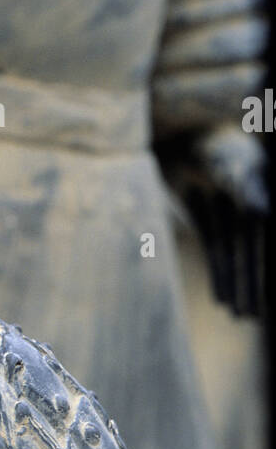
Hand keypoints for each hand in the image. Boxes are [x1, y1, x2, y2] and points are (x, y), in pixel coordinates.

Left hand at [175, 125, 267, 316]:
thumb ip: (247, 187)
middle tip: (252, 318)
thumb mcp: (232, 165)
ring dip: (236, 286)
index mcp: (259, 200)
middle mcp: (248, 210)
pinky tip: (221, 299)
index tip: (267, 303)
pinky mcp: (205, 216)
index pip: (262, 246)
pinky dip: (219, 274)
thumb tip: (261, 210)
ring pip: (233, 258)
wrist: (182, 130)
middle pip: (252, 257)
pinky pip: (215, 251)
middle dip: (252, 287)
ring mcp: (226, 215)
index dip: (264, 274)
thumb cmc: (212, 143)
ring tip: (240, 316)